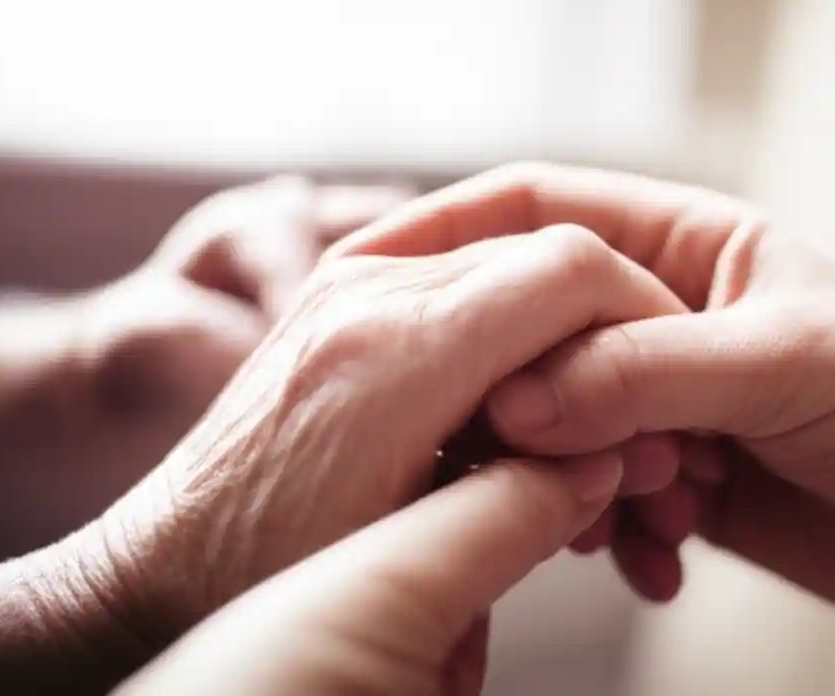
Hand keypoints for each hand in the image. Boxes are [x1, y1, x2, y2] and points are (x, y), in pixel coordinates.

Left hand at [0, 220, 684, 690]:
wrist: (158, 569)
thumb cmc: (263, 576)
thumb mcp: (408, 555)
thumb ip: (529, 504)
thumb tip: (616, 464)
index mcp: (395, 347)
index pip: (571, 268)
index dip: (649, 317)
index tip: (677, 391)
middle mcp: (370, 292)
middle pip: (549, 259)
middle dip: (618, 336)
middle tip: (646, 431)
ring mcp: (352, 289)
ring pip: (513, 274)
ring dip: (570, 346)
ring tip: (590, 440)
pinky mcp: (346, 306)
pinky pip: (465, 294)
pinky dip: (518, 347)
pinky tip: (527, 422)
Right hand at [334, 163, 834, 628]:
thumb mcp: (781, 366)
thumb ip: (644, 374)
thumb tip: (513, 402)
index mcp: (688, 244)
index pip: (540, 210)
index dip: (446, 233)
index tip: (359, 276)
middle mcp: (664, 315)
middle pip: (529, 329)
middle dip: (512, 395)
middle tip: (507, 453)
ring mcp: (666, 400)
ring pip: (556, 424)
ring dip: (570, 478)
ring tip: (632, 515)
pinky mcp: (677, 478)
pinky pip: (598, 496)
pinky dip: (608, 531)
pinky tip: (657, 560)